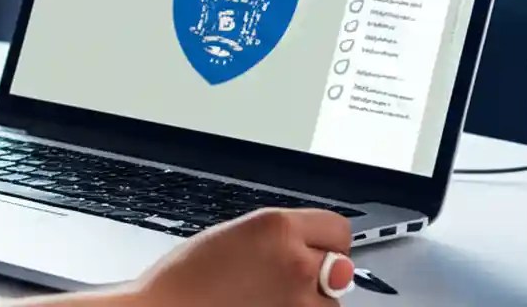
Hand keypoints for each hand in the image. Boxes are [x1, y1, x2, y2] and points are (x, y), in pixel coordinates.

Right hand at [129, 208, 353, 306]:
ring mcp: (300, 302)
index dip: (321, 240)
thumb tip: (325, 257)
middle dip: (318, 272)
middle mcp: (297, 262)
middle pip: (340, 266)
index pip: (337, 229)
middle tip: (278, 279)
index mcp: (277, 227)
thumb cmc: (186, 278)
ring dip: (310, 301)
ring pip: (331, 301)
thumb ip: (285, 238)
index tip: (311, 249)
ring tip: (265, 299)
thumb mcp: (235, 235)